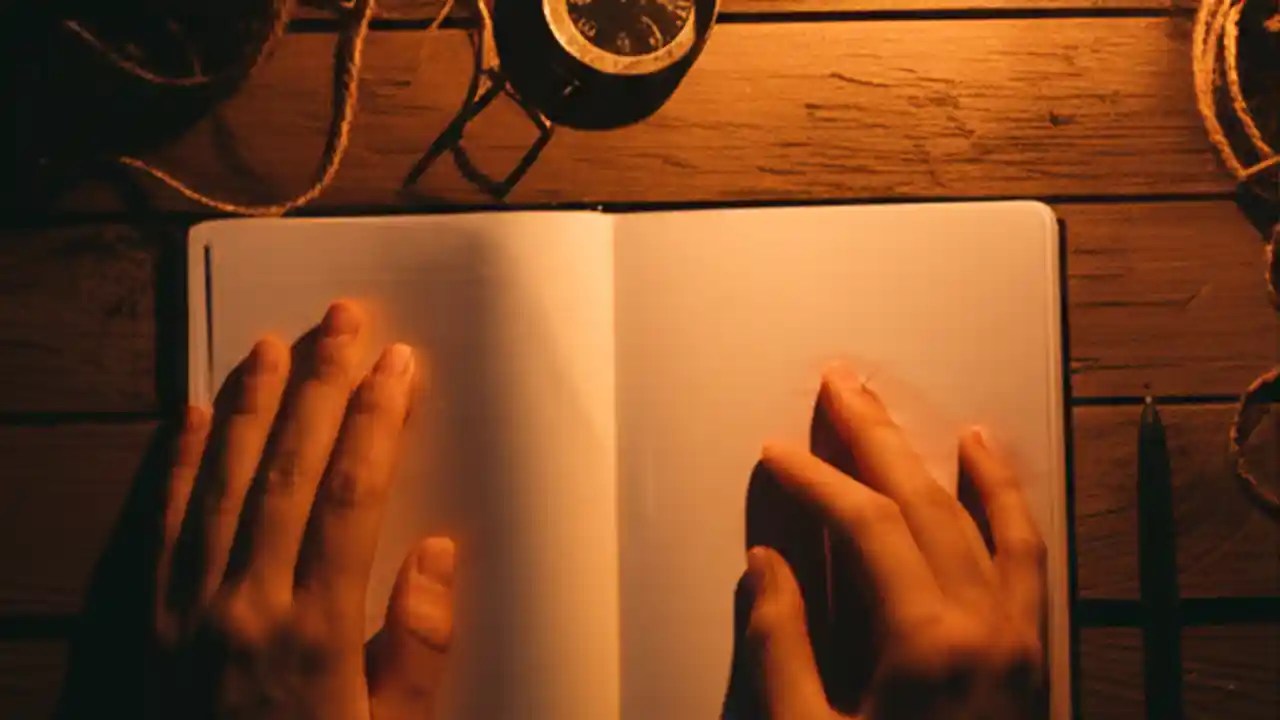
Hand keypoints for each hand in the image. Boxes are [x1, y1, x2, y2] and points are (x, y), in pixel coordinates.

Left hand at [149, 301, 453, 719]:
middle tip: (344, 320)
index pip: (350, 496)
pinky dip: (172, 462)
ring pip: (217, 479)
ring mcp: (183, 609)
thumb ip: (415, 651)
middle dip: (322, 385)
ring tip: (274, 344)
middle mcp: (243, 605)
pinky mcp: (142, 621)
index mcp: (315, 632)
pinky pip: (155, 523)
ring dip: (248, 404)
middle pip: (286, 468)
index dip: (378, 420)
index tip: (399, 365)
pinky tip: (189, 416)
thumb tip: (432, 555)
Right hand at [746, 365, 1045, 718]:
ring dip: (935, 456)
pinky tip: (987, 464)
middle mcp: (984, 627)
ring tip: (903, 411)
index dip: (815, 480)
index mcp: (926, 644)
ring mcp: (1017, 638)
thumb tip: (766, 567)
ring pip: (978, 517)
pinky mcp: (1030, 655)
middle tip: (839, 388)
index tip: (778, 453)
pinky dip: (1006, 502)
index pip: (864, 525)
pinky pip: (1026, 556)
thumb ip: (781, 648)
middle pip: (923, 501)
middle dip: (873, 439)